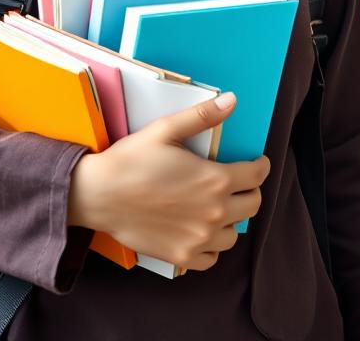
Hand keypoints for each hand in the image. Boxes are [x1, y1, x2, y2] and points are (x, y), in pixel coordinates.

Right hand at [67, 93, 269, 271]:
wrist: (98, 195)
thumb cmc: (131, 159)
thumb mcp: (166, 129)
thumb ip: (202, 116)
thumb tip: (232, 100)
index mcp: (214, 181)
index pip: (255, 176)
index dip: (261, 166)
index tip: (259, 162)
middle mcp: (213, 214)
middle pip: (252, 206)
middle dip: (251, 191)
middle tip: (240, 183)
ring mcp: (198, 239)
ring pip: (234, 234)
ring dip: (232, 219)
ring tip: (219, 206)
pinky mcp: (182, 257)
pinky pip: (212, 258)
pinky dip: (213, 245)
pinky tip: (202, 230)